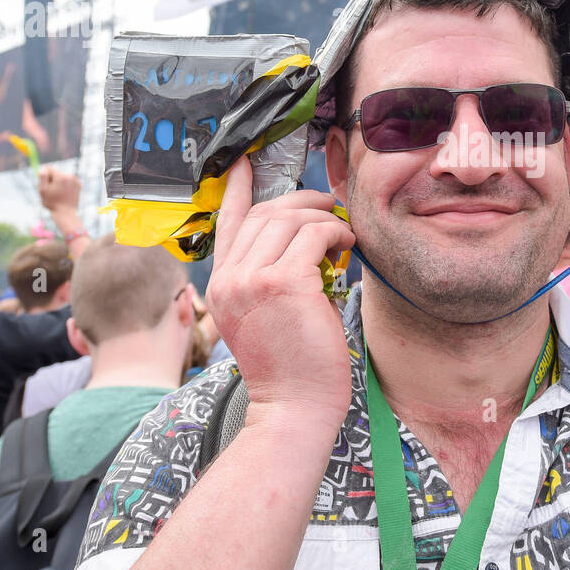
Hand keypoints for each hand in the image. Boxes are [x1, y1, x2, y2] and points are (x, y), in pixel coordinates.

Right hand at [38, 166, 80, 212]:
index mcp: (61, 176)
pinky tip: (64, 194)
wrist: (66, 213)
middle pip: (56, 172)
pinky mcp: (79, 184)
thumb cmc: (52, 203)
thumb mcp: (43, 190)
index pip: (49, 168)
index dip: (44, 175)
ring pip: (62, 177)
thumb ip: (42, 177)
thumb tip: (43, 168)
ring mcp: (75, 180)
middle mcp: (69, 176)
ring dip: (59, 182)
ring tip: (58, 193)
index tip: (44, 183)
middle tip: (52, 191)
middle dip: (52, 179)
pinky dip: (65, 185)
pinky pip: (68, 181)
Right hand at [207, 155, 355, 422]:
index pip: (227, 223)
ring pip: (290, 219)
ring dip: (323, 219)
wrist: (294, 407)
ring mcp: (253, 279)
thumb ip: (271, 276)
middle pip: (263, 213)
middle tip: (329, 208)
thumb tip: (307, 239)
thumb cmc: (293, 367)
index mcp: (223, 285)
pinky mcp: (284, 283)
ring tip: (343, 234)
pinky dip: (335, 233)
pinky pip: (313, 235)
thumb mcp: (268, 316)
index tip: (245, 163)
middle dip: (301, 203)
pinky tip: (347, 245)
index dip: (237, 189)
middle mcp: (230, 279)